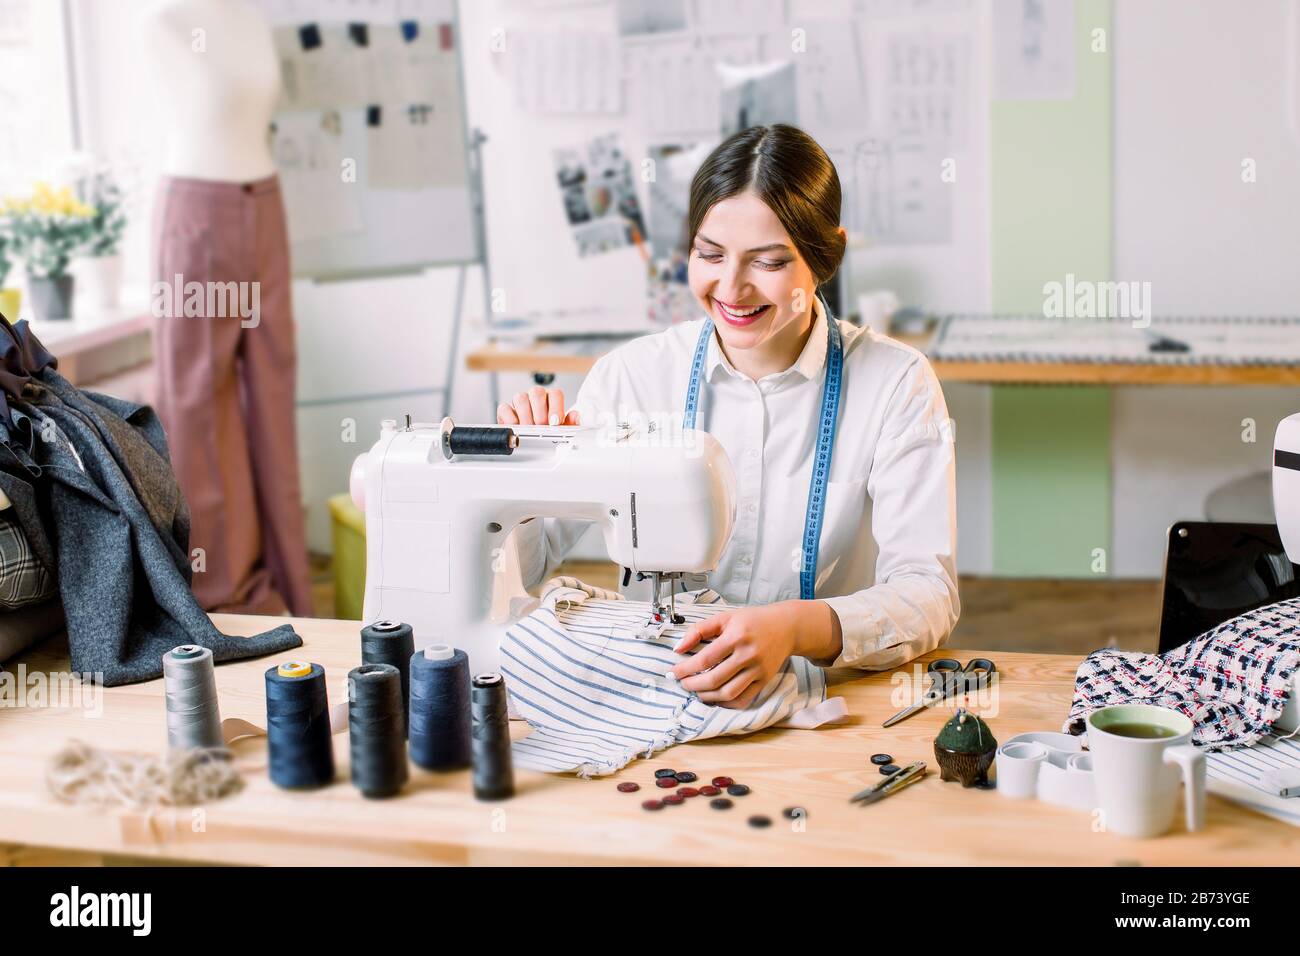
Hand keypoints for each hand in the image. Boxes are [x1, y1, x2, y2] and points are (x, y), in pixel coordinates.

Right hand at [497, 385, 580, 426]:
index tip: (555, 422)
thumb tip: (575, 416)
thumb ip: (570, 422)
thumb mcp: (561, 429)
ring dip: (526, 415)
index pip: (555, 394)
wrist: (531, 438)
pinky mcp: (506, 410)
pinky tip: (516, 427)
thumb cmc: (547, 430)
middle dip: (540, 412)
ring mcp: (520, 402)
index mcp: (550, 398)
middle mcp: (535, 397)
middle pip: (536, 392)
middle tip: (542, 426)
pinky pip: (504, 408)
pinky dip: (510, 418)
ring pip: (520, 397)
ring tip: (529, 428)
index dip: (556, 407)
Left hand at [667, 602, 793, 707]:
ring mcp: (758, 670)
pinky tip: (715, 698)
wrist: (787, 627)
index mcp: (736, 636)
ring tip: (697, 691)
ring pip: (728, 693)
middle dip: (693, 685)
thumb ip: (698, 630)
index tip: (674, 672)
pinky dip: (726, 703)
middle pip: (714, 679)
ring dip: (707, 697)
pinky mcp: (764, 681)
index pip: (705, 659)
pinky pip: (743, 699)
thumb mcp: (725, 617)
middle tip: (683, 684)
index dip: (686, 668)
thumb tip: (678, 648)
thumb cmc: (753, 620)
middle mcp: (748, 655)